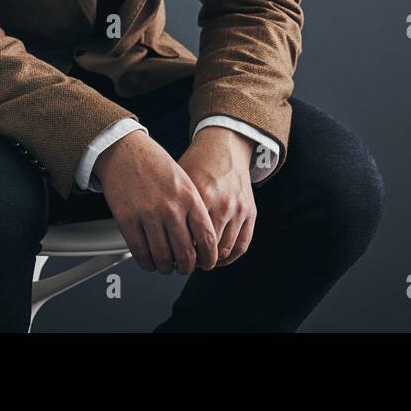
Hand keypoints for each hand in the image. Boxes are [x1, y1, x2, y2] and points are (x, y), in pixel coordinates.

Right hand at [92, 131, 217, 274]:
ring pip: (162, 257)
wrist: (124, 150)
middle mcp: (171, 208)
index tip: (207, 263)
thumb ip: (193, 208)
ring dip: (166, 268)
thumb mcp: (184, 180)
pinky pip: (140, 252)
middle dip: (187, 268)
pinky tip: (149, 261)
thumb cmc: (154, 164)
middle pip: (185, 254)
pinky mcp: (127, 220)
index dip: (209, 257)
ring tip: (166, 266)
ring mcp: (148, 215)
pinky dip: (146, 263)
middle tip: (185, 268)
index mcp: (190, 197)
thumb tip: (199, 240)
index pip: (207, 238)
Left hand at [178, 127, 257, 267]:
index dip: (179, 253)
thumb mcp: (180, 180)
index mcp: (201, 195)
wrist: (225, 146)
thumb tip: (160, 237)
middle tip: (184, 264)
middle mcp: (222, 204)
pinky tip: (219, 259)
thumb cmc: (198, 162)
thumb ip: (173, 208)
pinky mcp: (250, 212)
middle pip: (207, 249)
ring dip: (212, 262)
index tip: (172, 258)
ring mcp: (239, 209)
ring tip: (200, 263)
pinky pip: (243, 245)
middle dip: (194, 261)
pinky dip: (230, 257)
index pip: (189, 238)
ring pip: (225, 251)